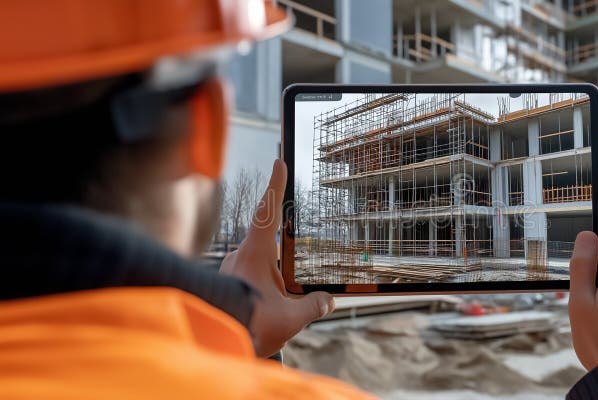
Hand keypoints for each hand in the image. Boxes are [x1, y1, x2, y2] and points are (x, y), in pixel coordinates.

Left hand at [220, 160, 333, 356]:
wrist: (208, 345)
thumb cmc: (247, 326)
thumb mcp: (289, 318)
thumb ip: (312, 307)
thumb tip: (328, 300)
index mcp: (254, 254)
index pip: (267, 212)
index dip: (274, 185)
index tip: (278, 161)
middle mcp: (237, 256)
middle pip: (266, 248)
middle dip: (279, 270)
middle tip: (283, 295)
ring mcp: (227, 271)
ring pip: (256, 270)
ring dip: (268, 288)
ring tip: (271, 317)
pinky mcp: (221, 287)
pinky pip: (246, 283)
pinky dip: (258, 295)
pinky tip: (261, 317)